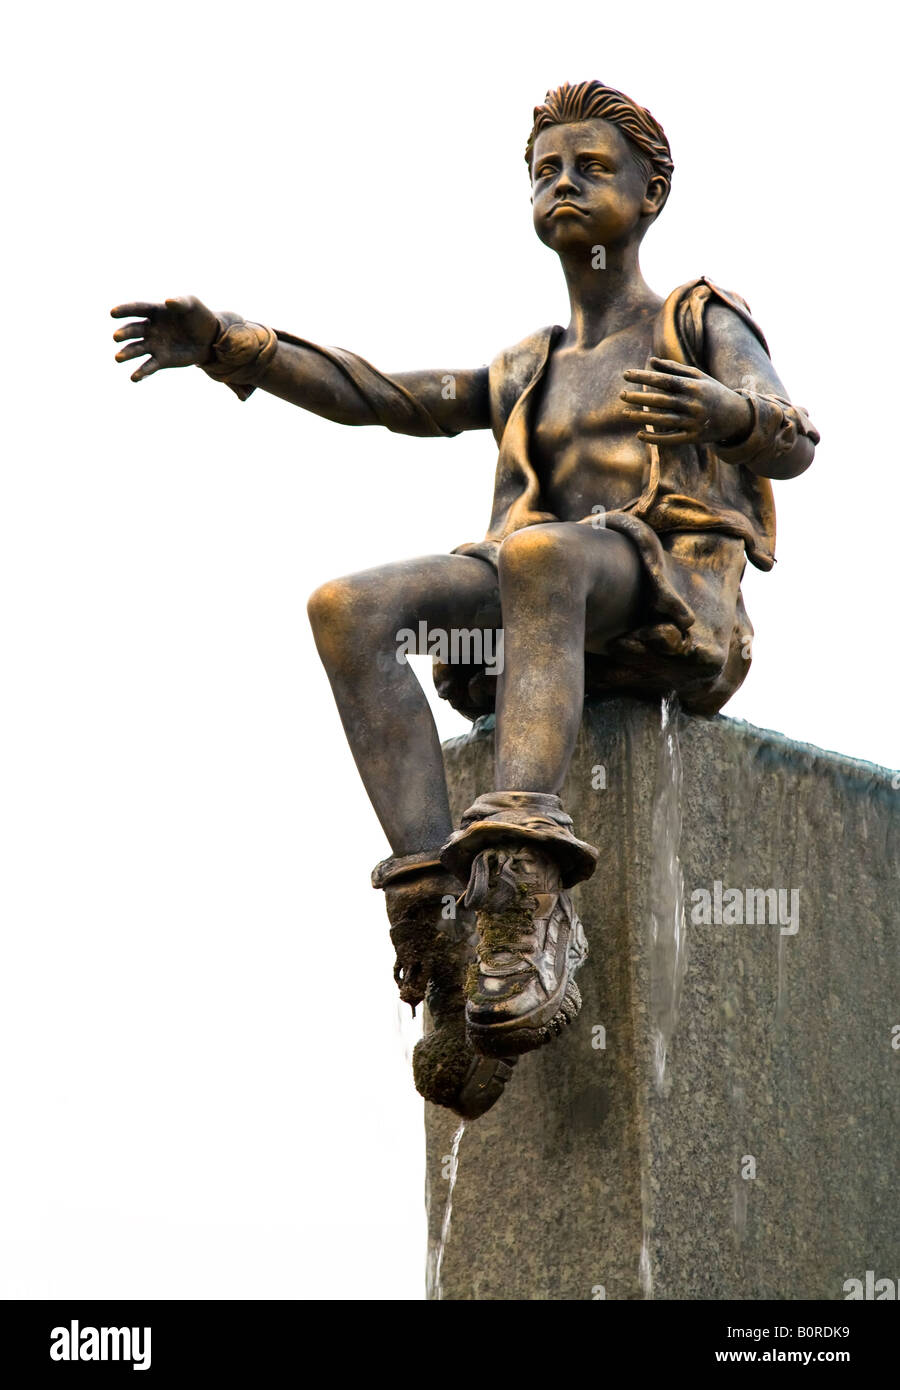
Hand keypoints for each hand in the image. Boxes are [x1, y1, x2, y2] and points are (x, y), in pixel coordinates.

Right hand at [110, 295, 219, 381]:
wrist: (211, 339)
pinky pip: (149, 366)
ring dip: (126, 353)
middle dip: (124, 333)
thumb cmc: (199, 316)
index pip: (137, 309)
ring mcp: (154, 345)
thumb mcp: (192, 304)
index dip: (124, 310)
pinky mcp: (162, 360)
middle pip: (133, 330)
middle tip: (116, 337)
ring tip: (118, 358)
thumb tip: (168, 301)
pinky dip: (141, 372)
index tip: (112, 313)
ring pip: (136, 349)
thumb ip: (180, 302)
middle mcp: (150, 328)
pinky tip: (134, 378)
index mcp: (155, 312)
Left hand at [620, 357, 751, 446]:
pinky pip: (671, 439)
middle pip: (661, 400)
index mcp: (693, 386)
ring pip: (663, 420)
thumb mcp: (698, 377)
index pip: (664, 380)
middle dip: (640, 397)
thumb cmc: (712, 392)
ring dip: (642, 417)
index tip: (626, 374)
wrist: (736, 416)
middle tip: (621, 395)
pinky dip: (654, 438)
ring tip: (624, 413)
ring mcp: (693, 422)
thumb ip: (673, 369)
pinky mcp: (694, 438)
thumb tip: (650, 361)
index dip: (644, 377)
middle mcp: (693, 404)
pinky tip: (639, 435)